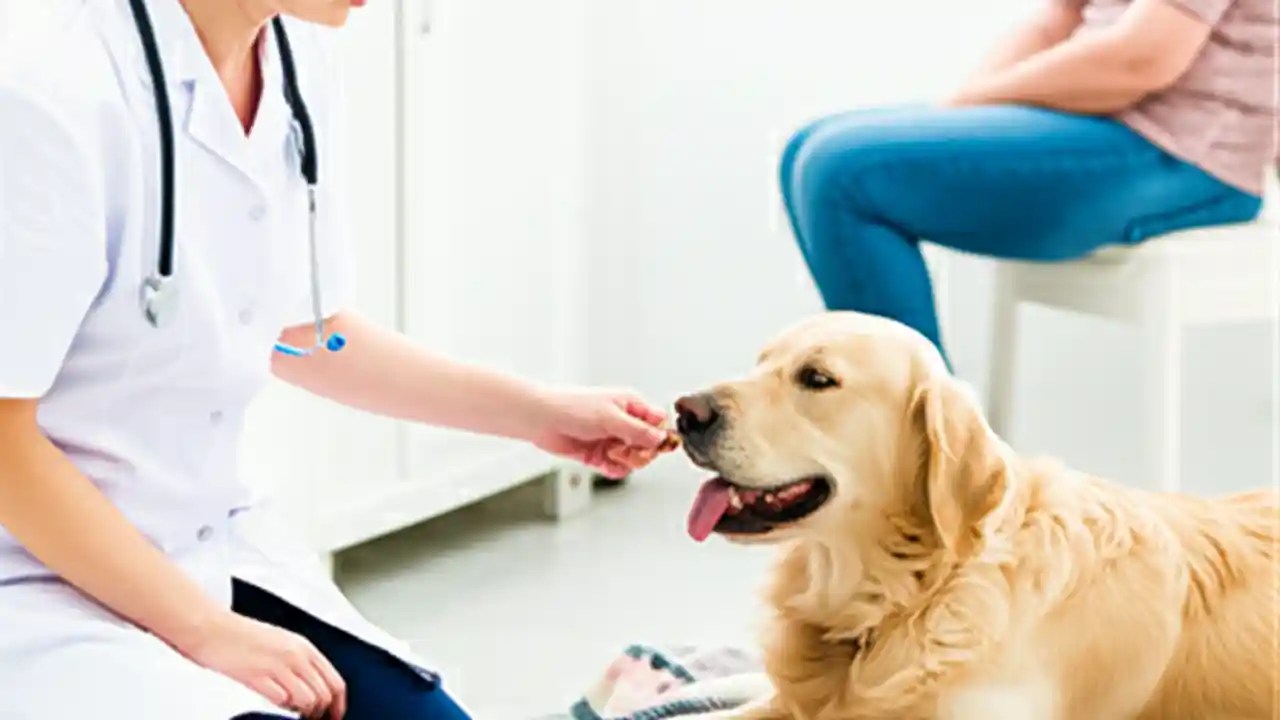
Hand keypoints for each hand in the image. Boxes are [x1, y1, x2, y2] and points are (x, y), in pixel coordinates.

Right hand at [176, 611, 346, 718]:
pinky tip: (275, 703)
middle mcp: (295, 655)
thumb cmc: (241, 636)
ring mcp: (277, 666)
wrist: (210, 628)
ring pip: (308, 701)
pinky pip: (282, 700)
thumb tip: (314, 686)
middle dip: (320, 713)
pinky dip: (282, 708)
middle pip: (325, 695)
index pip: (335, 681)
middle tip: (310, 718)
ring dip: (302, 712)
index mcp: (304, 647)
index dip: (339, 705)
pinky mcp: (257, 676)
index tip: (335, 716)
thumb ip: (300, 661)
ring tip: (292, 712)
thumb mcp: (281, 642)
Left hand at [530, 388, 676, 477]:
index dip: (659, 435)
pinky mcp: (599, 454)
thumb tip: (661, 438)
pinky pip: (616, 467)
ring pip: (633, 458)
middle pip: (648, 444)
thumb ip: (638, 430)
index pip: (658, 421)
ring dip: (626, 462)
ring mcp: (611, 439)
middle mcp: (623, 422)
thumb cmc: (572, 407)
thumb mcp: (611, 417)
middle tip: (629, 451)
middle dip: (641, 451)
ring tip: (612, 456)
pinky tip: (606, 464)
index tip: (654, 446)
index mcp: (630, 404)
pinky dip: (614, 469)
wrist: (542, 419)